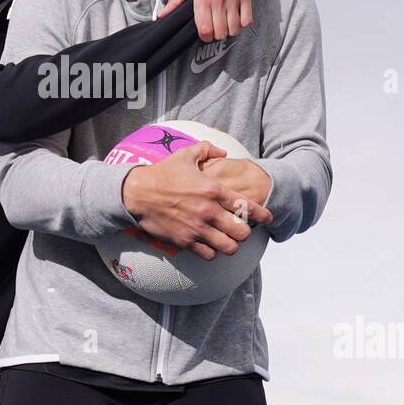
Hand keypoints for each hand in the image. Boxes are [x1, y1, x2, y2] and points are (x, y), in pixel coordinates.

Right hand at [120, 141, 273, 259]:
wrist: (137, 193)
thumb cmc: (162, 173)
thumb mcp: (186, 154)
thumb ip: (208, 149)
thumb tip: (224, 152)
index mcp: (213, 190)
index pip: (247, 207)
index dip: (262, 215)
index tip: (266, 218)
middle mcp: (208, 211)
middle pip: (242, 233)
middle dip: (246, 233)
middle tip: (242, 229)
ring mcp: (197, 229)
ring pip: (228, 248)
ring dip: (231, 245)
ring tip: (227, 240)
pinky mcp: (185, 241)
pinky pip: (209, 254)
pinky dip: (212, 251)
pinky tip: (209, 245)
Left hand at [155, 0, 252, 42]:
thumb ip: (175, 2)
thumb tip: (161, 16)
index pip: (205, 28)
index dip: (205, 37)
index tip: (206, 35)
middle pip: (220, 32)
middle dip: (217, 35)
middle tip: (216, 30)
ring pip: (234, 28)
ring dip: (230, 31)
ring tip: (227, 25)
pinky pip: (247, 20)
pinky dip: (243, 24)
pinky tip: (237, 20)